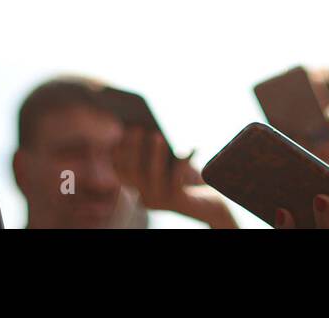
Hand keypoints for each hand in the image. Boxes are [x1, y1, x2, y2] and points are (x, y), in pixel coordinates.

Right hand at [112, 127, 236, 227]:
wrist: (211, 203)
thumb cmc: (189, 176)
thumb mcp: (170, 161)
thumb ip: (156, 149)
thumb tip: (147, 125)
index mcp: (139, 187)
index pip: (120, 170)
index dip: (117, 150)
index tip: (118, 129)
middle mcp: (145, 197)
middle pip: (132, 172)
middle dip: (133, 148)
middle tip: (137, 127)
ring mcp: (161, 201)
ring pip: (153, 176)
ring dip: (156, 154)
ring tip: (159, 135)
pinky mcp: (179, 202)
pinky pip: (177, 180)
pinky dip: (183, 162)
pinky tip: (191, 147)